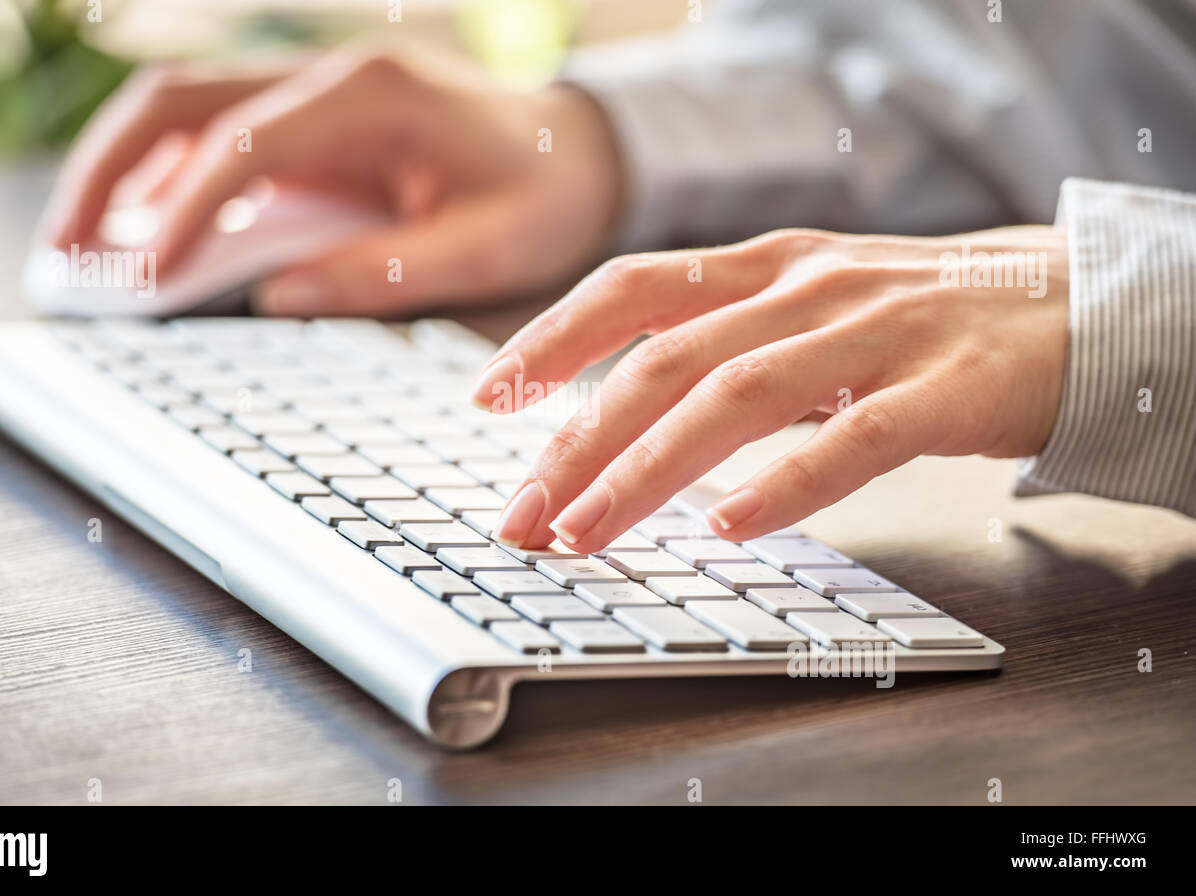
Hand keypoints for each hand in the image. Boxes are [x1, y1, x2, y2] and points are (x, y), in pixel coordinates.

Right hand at [40, 48, 622, 313]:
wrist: (578, 151)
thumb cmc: (542, 194)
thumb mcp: (484, 248)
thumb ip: (384, 271)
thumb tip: (276, 295)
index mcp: (372, 96)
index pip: (246, 142)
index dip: (185, 210)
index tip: (146, 276)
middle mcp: (329, 78)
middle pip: (182, 100)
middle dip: (112, 170)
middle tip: (67, 252)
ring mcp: (314, 94)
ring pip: (184, 109)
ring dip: (126, 171)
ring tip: (81, 250)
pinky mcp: (310, 124)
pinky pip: (218, 138)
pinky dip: (171, 180)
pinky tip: (148, 235)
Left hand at [475, 226, 1069, 550]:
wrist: (1069, 303)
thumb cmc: (920, 319)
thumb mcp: (808, 307)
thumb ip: (726, 342)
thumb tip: (622, 413)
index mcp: (766, 266)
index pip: (634, 288)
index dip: (552, 337)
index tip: (489, 394)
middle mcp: (807, 288)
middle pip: (666, 360)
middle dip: (578, 442)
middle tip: (523, 512)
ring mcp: (878, 331)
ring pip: (738, 396)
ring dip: (648, 471)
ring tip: (587, 531)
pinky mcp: (946, 387)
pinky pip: (855, 438)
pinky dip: (787, 483)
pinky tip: (731, 525)